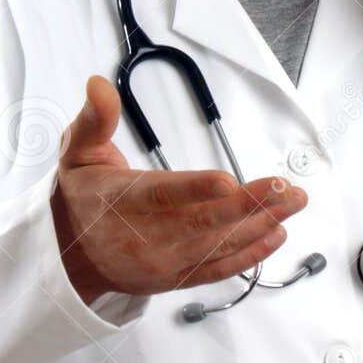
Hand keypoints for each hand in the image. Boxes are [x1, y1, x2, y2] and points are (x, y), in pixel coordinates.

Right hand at [49, 75, 307, 304]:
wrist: (70, 258)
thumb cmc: (82, 199)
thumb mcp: (77, 152)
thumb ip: (94, 119)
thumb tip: (98, 85)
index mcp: (121, 201)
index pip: (162, 195)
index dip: (196, 189)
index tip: (229, 181)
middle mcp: (145, 236)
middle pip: (201, 222)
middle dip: (249, 205)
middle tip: (286, 187)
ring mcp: (164, 261)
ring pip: (217, 246)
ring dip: (260, 225)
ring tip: (293, 204)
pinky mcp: (178, 278)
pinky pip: (218, 269)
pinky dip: (250, 255)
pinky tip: (276, 235)